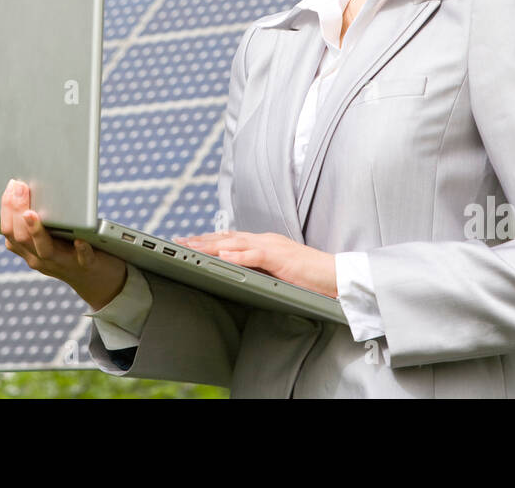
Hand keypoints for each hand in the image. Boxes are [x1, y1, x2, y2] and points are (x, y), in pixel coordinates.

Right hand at [1, 178, 126, 309]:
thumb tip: (27, 188)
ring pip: (44, 250)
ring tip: (31, 213)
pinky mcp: (87, 265)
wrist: (97, 280)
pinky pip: (83, 258)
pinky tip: (80, 239)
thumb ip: (36, 221)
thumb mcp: (48, 239)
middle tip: (19, 186)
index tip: (11, 185)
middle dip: (17, 210)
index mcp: (30, 250)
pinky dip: (81, 249)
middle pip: (21, 238)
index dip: (7, 208)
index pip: (9, 232)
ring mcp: (63, 263)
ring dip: (36, 231)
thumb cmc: (71, 250)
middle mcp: (42, 259)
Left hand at [173, 230, 337, 298]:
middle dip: (202, 240)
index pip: (231, 238)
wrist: (335, 275)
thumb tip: (236, 270)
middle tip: (179, 242)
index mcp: (265, 242)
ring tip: (192, 247)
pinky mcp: (281, 258)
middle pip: (227, 237)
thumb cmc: (309, 276)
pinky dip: (238, 254)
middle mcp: (265, 240)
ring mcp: (273, 247)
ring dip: (212, 245)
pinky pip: (256, 255)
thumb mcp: (278, 270)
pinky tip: (223, 255)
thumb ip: (259, 266)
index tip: (188, 242)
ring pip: (236, 243)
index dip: (208, 240)